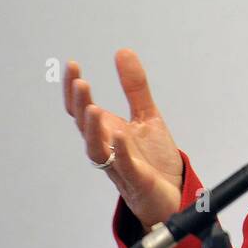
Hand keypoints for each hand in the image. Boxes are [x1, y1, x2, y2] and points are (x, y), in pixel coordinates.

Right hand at [63, 49, 183, 228]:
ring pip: (97, 150)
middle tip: (80, 82)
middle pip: (85, 126)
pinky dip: (120, 152)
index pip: (82, 108)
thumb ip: (135, 87)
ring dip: (92, 130)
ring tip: (92, 108)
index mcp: (108, 131)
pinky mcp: (137, 181)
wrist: (173, 195)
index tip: (73, 65)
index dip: (74, 88)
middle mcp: (108, 148)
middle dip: (80, 104)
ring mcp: (120, 166)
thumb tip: (122, 51)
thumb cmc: (154, 160)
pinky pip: (124, 167)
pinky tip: (119, 136)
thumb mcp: (147, 115)